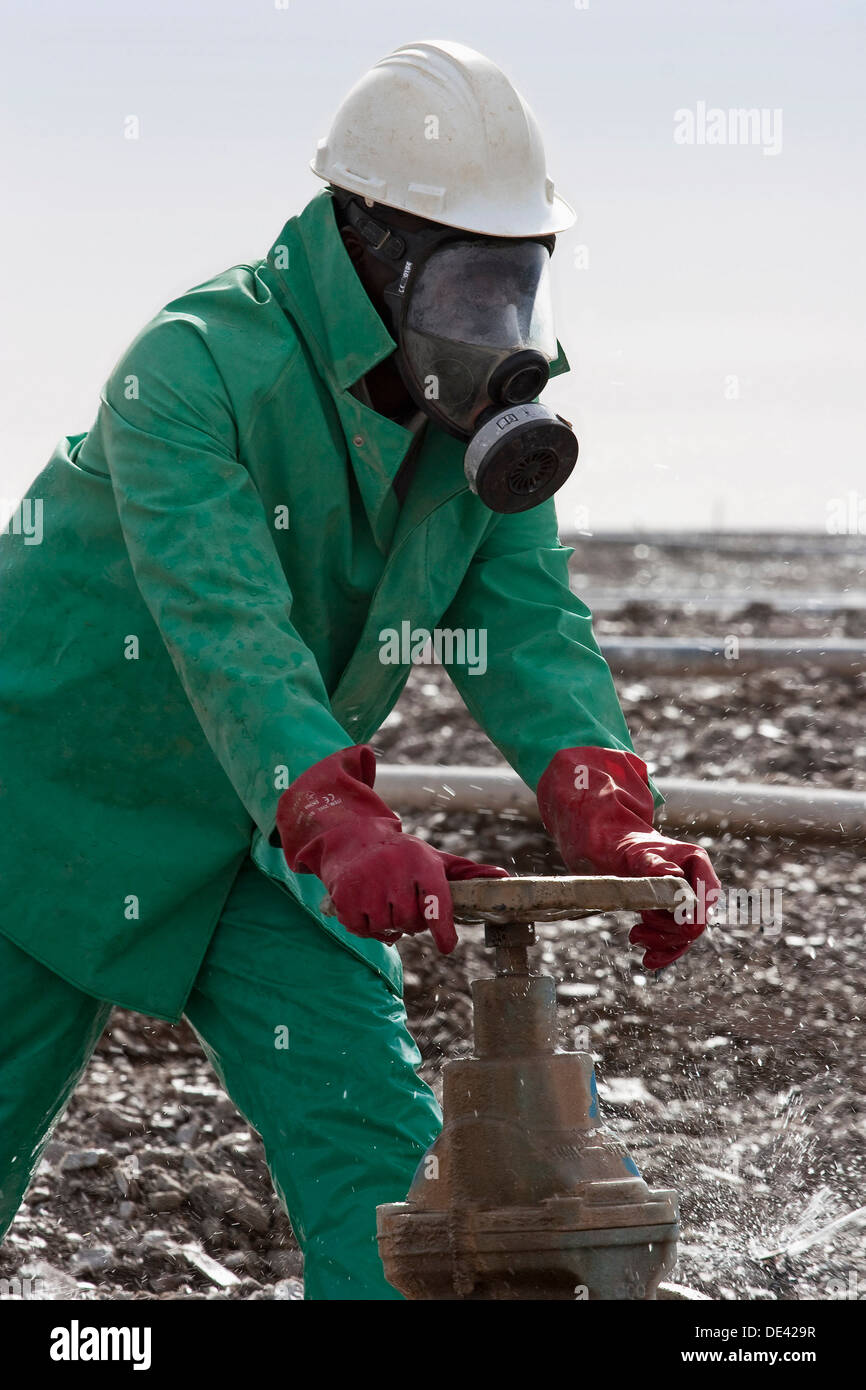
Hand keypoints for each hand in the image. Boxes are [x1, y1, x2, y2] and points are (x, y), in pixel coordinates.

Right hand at [275, 745, 507, 953]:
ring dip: (389, 925)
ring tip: (385, 903)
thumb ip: (467, 873)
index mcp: (421, 861)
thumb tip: (503, 877)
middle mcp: (393, 870)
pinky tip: (367, 908)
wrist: (353, 840)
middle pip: (410, 921)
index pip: (436, 901)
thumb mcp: (434, 859)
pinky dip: (367, 928)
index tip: (447, 946)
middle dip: (411, 921)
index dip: (443, 928)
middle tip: (405, 904)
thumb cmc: (403, 855)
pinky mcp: (344, 896)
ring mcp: (366, 883)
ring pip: (387, 928)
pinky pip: (362, 931)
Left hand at [537, 746, 720, 969]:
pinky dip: (664, 950)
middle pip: (696, 921)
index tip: (656, 921)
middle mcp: (697, 881)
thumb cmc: (621, 845)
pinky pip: (677, 939)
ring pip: (685, 934)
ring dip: (662, 942)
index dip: (687, 916)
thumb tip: (673, 875)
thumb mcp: (633, 852)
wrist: (607, 848)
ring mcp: (687, 898)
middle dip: (668, 931)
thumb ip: (652, 863)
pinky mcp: (674, 912)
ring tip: (634, 937)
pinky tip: (648, 959)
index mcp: (696, 861)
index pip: (705, 897)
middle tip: (637, 931)